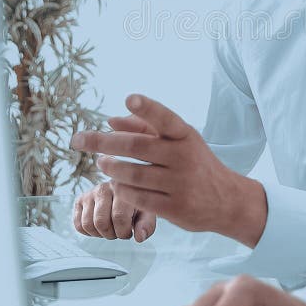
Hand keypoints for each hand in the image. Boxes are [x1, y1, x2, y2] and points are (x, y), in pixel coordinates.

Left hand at [71, 94, 267, 246]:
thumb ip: (146, 127)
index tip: (129, 98)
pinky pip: (136, 198)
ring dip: (109, 169)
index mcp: (185, 135)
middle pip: (136, 147)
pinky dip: (121, 190)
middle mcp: (183, 157)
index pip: (165, 118)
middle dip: (101, 142)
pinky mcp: (174, 208)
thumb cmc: (195, 162)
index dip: (148, 108)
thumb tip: (111, 120)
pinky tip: (116, 184)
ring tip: (101, 163)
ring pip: (131, 175)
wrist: (227, 199)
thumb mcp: (180, 141)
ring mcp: (180, 184)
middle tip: (78, 140)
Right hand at [72, 181, 156, 242]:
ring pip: (87, 224)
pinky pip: (78, 224)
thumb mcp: (147, 212)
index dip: (124, 232)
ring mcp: (90, 193)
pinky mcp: (80, 200)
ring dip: (99, 234)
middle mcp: (104, 188)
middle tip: (118, 231)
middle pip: (100, 222)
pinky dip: (88, 232)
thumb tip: (139, 237)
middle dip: (111, 234)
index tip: (129, 231)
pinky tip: (99, 227)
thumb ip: (147, 225)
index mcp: (123, 188)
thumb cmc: (136, 203)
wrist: (125, 190)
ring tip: (110, 228)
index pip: (119, 217)